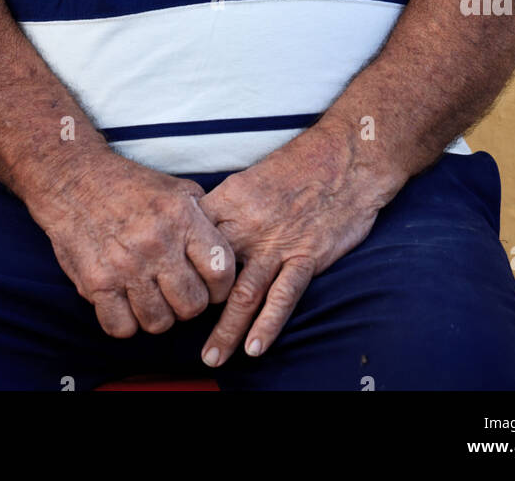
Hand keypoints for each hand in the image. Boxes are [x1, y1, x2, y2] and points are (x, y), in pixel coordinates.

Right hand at [30, 150, 236, 337]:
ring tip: (152, 297)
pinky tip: (126, 304)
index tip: (211, 286)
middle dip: (190, 305)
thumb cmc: (131, 186)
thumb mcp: (178, 190)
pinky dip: (126, 323)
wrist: (75, 180)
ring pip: (159, 322)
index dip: (221, 287)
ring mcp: (125, 265)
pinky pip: (121, 328)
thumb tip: (227, 252)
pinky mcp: (96, 282)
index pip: (221, 271)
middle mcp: (156, 243)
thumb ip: (205, 219)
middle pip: (192, 306)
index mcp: (181, 218)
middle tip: (179, 293)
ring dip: (158, 316)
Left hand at [198, 118, 397, 367]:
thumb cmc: (302, 163)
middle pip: (209, 272)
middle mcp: (247, 224)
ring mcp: (277, 243)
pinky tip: (254, 348)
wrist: (347, 157)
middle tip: (178, 332)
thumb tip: (207, 229)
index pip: (191, 237)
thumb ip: (229, 206)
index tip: (167, 286)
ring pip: (242, 294)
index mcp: (230, 199)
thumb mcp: (253, 175)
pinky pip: (282, 296)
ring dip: (225, 330)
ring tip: (211, 357)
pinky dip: (267, 325)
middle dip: (192, 305)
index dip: (176, 263)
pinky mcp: (306, 256)